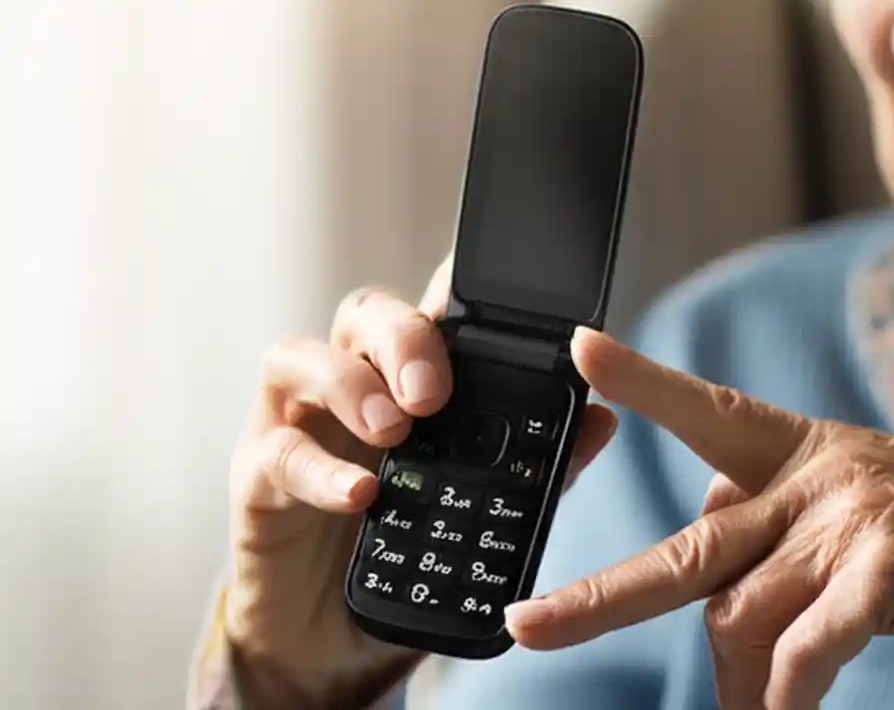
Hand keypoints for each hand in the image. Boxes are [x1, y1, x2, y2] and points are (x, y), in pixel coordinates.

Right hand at [223, 257, 617, 705]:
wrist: (334, 638)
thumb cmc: (406, 551)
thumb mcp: (486, 509)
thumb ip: (539, 467)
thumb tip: (601, 422)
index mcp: (406, 380)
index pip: (428, 311)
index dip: (451, 287)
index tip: (493, 292)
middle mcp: (349, 384)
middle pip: (364, 315)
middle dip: (403, 339)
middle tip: (435, 390)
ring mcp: (296, 422)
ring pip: (298, 357)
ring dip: (350, 384)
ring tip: (395, 429)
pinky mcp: (258, 475)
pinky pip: (278, 452)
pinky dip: (321, 469)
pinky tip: (360, 494)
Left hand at [505, 329, 893, 708]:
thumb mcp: (865, 521)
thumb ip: (784, 530)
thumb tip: (703, 543)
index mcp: (815, 452)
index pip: (713, 414)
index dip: (644, 382)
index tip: (580, 350)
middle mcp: (826, 475)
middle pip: (689, 551)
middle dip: (601, 596)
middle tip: (530, 625)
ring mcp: (856, 517)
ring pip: (744, 621)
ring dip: (741, 690)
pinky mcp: (888, 568)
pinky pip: (800, 653)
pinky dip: (787, 699)